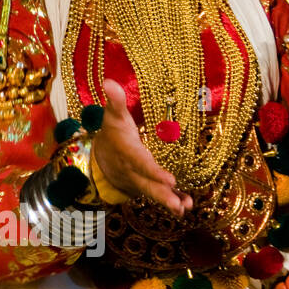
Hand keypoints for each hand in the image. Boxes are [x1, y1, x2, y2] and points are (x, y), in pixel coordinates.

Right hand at [90, 80, 192, 215]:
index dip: (154, 172)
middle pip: (148, 185)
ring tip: (184, 208)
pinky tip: (187, 205)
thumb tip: (109, 81)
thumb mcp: (113, 117)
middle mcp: (134, 171)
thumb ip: (115, 102)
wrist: (102, 160)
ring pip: (154, 194)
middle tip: (178, 205)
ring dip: (169, 202)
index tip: (171, 180)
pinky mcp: (147, 187)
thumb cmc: (113, 134)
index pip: (141, 163)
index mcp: (128, 153)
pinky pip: (159, 196)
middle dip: (163, 195)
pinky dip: (172, 202)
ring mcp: (140, 182)